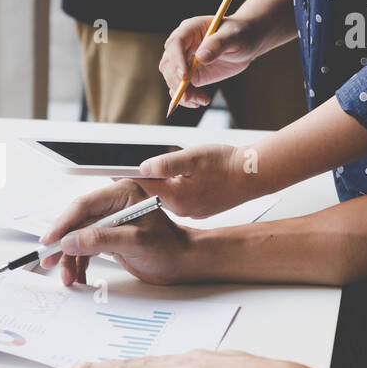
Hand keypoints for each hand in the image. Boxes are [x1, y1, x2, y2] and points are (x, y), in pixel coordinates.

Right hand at [37, 179, 198, 285]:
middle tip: (49, 260)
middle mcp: (115, 204)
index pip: (83, 206)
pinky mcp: (110, 235)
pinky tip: (77, 274)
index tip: (50, 240)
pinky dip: (79, 261)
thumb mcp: (134, 242)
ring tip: (67, 276)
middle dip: (63, 244)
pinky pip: (87, 246)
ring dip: (70, 257)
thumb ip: (100, 239)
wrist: (184, 262)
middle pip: (77, 222)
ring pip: (79, 237)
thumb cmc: (169, 248)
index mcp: (122, 194)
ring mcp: (112, 220)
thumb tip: (70, 241)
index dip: (63, 224)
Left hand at [136, 144, 254, 218]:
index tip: (112, 173)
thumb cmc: (226, 164)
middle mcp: (181, 208)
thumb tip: (142, 168)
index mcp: (176, 196)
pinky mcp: (199, 209)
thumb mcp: (192, 157)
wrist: (254, 175)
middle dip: (145, 180)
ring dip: (163, 183)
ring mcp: (191, 210)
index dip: (126, 178)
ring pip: (167, 195)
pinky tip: (186, 177)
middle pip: (152, 193)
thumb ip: (165, 164)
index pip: (142, 187)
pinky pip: (180, 198)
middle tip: (134, 167)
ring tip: (169, 169)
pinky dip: (177, 188)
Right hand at [160, 13, 265, 107]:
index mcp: (190, 30)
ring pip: (171, 78)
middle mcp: (182, 46)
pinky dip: (187, 98)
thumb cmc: (240, 33)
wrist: (246, 43)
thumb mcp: (234, 36)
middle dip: (175, 80)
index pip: (176, 43)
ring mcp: (184, 61)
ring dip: (181, 92)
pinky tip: (200, 101)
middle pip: (168, 63)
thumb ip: (218, 44)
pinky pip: (181, 88)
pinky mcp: (190, 75)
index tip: (185, 76)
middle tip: (189, 94)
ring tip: (201, 100)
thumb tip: (201, 57)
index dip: (177, 60)